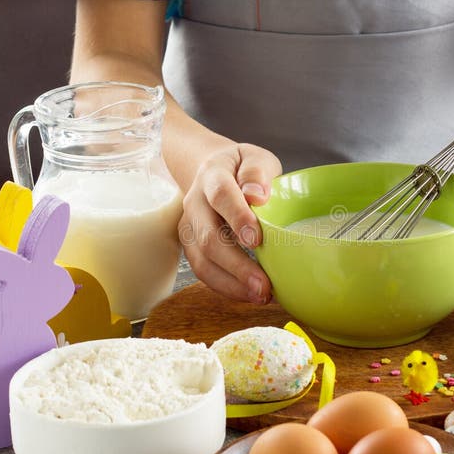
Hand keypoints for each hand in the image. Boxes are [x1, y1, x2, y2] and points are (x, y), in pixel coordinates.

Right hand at [179, 143, 281, 302]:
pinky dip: (227, 287)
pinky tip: (250, 294)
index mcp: (212, 175)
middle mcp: (195, 203)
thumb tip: (258, 196)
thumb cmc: (242, 168)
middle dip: (236, 265)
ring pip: (202, 261)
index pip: (221, 195)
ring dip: (231, 283)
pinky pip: (204, 271)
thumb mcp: (255, 157)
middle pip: (208, 237)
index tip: (256, 239)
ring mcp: (190, 227)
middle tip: (264, 284)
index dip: (237, 217)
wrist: (214, 172)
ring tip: (260, 296)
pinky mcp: (191, 247)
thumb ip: (257, 172)